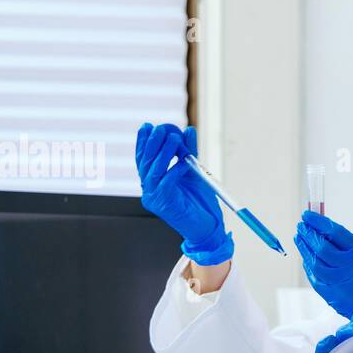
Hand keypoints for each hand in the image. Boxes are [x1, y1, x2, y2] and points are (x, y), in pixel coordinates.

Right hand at [136, 123, 232, 264]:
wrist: (208, 227)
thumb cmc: (200, 202)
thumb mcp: (194, 171)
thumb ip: (190, 152)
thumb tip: (187, 131)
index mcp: (153, 182)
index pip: (143, 159)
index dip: (143, 142)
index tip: (148, 126)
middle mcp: (149, 190)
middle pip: (145, 162)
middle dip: (152, 143)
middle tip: (161, 128)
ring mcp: (154, 198)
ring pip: (153, 171)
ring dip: (164, 153)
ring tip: (174, 139)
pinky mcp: (164, 205)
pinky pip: (166, 183)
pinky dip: (175, 170)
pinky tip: (184, 163)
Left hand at [294, 210, 352, 317]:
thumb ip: (348, 248)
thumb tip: (325, 233)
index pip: (334, 232)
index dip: (318, 222)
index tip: (308, 215)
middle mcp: (348, 267)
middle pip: (321, 247)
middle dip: (308, 234)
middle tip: (301, 226)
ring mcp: (340, 283)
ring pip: (315, 263)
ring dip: (304, 249)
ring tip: (299, 238)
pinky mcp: (334, 297)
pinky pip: (315, 279)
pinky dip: (309, 267)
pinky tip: (306, 259)